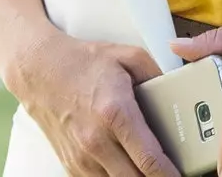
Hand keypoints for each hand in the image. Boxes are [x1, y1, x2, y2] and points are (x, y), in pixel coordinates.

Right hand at [6, 29, 177, 176]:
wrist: (40, 71)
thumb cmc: (84, 62)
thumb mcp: (130, 56)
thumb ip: (157, 75)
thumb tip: (176, 94)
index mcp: (116, 112)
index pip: (148, 157)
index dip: (168, 173)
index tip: (181, 175)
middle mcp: (96, 140)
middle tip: (170, 170)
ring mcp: (80, 156)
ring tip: (148, 167)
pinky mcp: (70, 163)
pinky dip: (114, 176)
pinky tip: (126, 165)